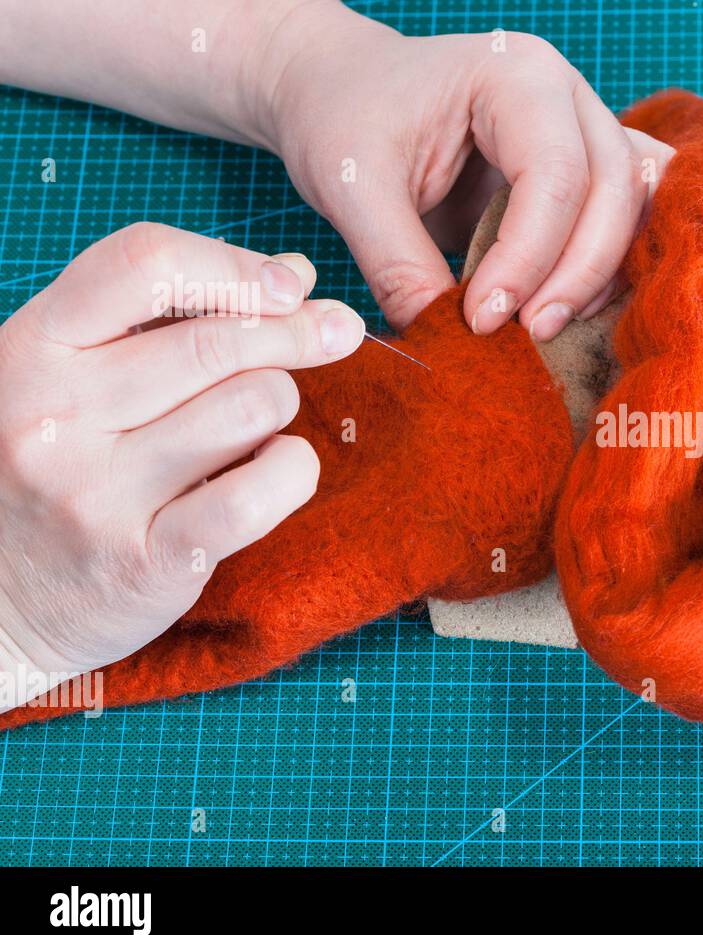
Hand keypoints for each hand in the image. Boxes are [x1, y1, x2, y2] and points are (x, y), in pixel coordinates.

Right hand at [0, 223, 364, 702]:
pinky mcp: (147, 562)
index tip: (292, 285)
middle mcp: (55, 415)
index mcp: (31, 348)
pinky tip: (276, 468)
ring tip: (258, 424)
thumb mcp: (77, 376)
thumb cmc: (56, 468)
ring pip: (252, 406)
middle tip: (332, 334)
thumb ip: (173, 317)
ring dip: (279, 405)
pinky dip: (293, 469)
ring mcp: (96, 493)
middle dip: (294, 332)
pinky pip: (263, 490)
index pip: (145, 265)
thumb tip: (294, 272)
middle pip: (218, 341)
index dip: (237, 267)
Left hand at [254, 5, 673, 339]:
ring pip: (637, 208)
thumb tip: (445, 347)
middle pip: (615, 190)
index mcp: (516, 75)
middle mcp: (569, 98)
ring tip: (546, 325)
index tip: (481, 319)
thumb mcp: (351, 186)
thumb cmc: (344, 115)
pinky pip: (628, 222)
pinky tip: (569, 309)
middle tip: (528, 333)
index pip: (554, 174)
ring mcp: (586, 133)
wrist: (339, 91)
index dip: (528, 257)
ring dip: (603, 275)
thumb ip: (397, 264)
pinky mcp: (585, 175)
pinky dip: (611, 270)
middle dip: (577, 273)